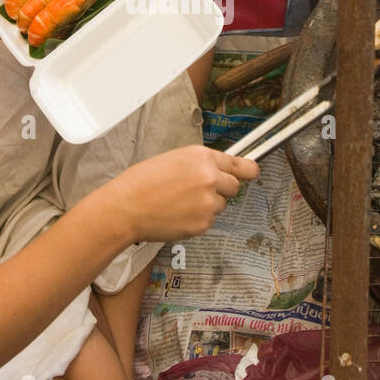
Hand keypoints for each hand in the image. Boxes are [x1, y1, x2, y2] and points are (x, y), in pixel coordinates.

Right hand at [96, 146, 259, 242]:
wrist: (125, 208)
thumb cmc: (141, 182)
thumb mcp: (172, 160)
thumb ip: (199, 164)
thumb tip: (217, 172)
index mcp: (201, 156)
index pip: (238, 164)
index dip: (247, 169)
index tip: (254, 172)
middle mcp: (209, 177)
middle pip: (234, 186)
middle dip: (222, 190)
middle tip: (198, 193)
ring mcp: (208, 202)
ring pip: (221, 205)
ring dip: (207, 206)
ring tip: (179, 204)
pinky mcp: (203, 223)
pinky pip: (209, 221)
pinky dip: (197, 220)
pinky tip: (176, 215)